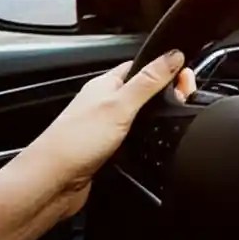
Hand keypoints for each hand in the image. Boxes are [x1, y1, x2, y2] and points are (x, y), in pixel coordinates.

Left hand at [0, 51, 196, 239]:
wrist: (52, 184)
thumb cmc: (76, 142)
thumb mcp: (119, 105)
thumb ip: (148, 81)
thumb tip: (173, 55)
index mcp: (105, 85)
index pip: (142, 66)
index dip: (166, 68)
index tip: (186, 78)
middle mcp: (105, 103)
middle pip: (144, 90)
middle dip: (167, 94)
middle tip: (184, 102)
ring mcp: (106, 127)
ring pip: (141, 115)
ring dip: (158, 117)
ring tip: (175, 119)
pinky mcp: (108, 149)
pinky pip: (135, 137)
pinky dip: (148, 138)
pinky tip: (156, 143)